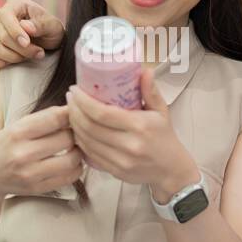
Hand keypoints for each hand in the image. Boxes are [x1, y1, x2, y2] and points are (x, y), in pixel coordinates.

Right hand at [0, 0, 65, 67]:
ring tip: (28, 56)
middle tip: (39, 53)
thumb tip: (25, 26)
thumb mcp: (53, 26)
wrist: (47, 43)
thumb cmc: (50, 31)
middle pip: (1, 36)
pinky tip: (13, 62)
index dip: (15, 32)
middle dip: (21, 49)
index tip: (27, 43)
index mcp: (15, 4)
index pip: (6, 15)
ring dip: (12, 57)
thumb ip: (41, 25)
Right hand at [0, 105, 83, 200]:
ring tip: (75, 147)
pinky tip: (71, 162)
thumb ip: (43, 118)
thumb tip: (74, 110)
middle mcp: (23, 153)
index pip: (55, 118)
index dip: (71, 113)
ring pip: (72, 159)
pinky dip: (76, 167)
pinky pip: (69, 177)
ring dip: (79, 151)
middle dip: (75, 133)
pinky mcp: (37, 188)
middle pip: (67, 138)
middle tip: (76, 132)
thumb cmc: (3, 146)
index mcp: (17, 132)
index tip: (75, 113)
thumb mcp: (16, 126)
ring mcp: (30, 173)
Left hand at [65, 68, 198, 201]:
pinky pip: (90, 155)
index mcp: (139, 126)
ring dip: (74, 125)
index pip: (102, 113)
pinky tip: (78, 130)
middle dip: (74, 110)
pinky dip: (80, 141)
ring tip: (72, 111)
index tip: (75, 90)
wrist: (171, 170)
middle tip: (70, 98)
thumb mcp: (161, 111)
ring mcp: (120, 161)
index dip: (83, 101)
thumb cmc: (165, 137)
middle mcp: (128, 145)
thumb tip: (145, 69)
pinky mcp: (114, 171)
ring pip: (86, 141)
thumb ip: (151, 90)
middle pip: (89, 127)